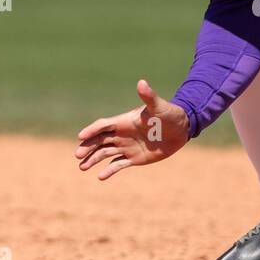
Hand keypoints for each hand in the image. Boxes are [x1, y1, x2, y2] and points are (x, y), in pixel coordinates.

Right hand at [74, 79, 189, 179]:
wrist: (181, 129)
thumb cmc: (170, 114)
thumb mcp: (159, 106)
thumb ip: (148, 96)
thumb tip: (141, 82)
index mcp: (124, 121)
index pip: (103, 125)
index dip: (92, 130)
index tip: (80, 136)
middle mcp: (122, 134)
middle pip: (100, 140)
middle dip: (88, 147)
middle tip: (77, 155)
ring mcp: (127, 146)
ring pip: (105, 153)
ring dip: (93, 159)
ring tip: (82, 167)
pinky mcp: (134, 158)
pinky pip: (118, 165)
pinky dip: (109, 170)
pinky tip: (100, 177)